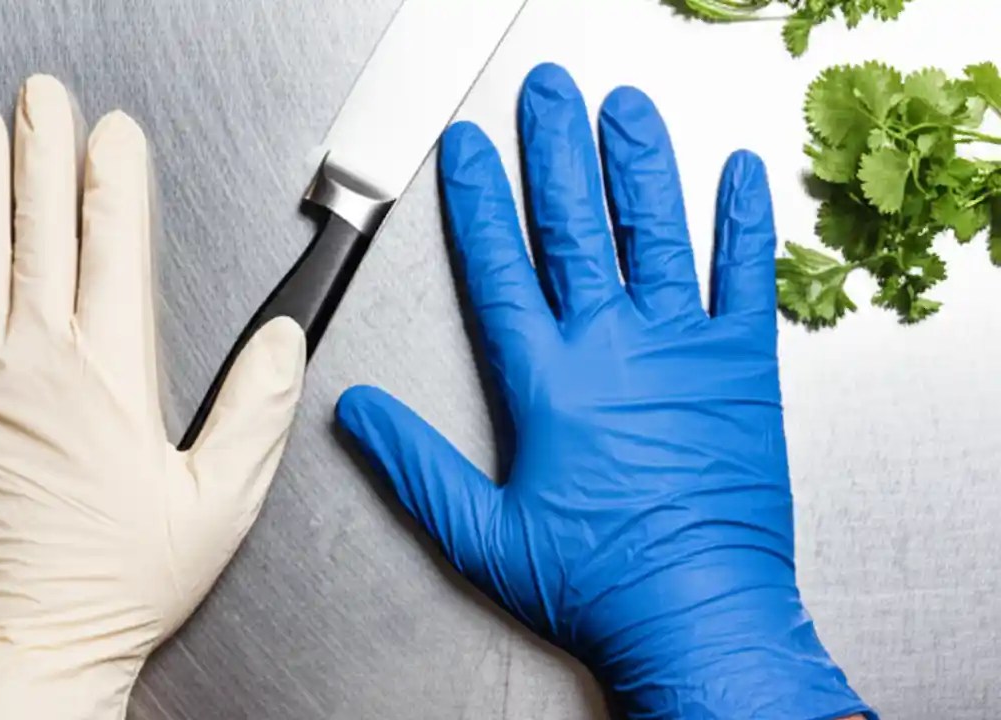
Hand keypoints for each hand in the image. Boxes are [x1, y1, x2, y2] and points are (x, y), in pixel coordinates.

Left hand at [0, 75, 305, 718]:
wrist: (40, 636)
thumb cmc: (125, 576)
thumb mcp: (221, 500)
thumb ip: (256, 410)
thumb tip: (282, 340)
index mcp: (111, 374)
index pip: (113, 248)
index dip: (114, 179)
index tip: (113, 132)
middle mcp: (39, 361)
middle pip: (40, 232)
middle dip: (42, 153)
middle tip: (42, 98)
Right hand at [337, 64, 873, 718]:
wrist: (696, 613)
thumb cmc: (596, 579)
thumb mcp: (478, 533)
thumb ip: (412, 464)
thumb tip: (356, 413)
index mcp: (547, 381)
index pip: (500, 267)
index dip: (479, 201)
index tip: (470, 150)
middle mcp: (614, 347)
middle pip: (576, 226)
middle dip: (555, 150)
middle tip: (547, 94)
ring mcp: (683, 350)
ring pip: (656, 233)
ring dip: (638, 162)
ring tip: (623, 106)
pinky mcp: (744, 368)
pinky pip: (748, 278)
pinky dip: (745, 221)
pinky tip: (739, 172)